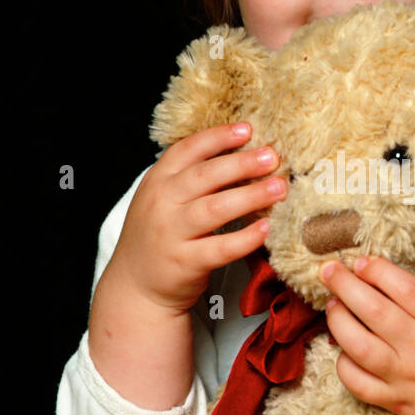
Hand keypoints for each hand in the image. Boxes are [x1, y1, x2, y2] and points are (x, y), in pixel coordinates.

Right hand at [105, 122, 287, 315]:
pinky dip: (245, 238)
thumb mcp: (164, 200)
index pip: (187, 149)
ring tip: (279, 188)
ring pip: (215, 208)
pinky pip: (220, 248)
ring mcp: (171, 233)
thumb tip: (242, 156)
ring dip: (250, 196)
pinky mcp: (184, 263)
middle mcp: (162, 203)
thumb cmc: (158, 237)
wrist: (136, 285)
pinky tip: (265, 229)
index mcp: (158, 181)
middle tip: (272, 156)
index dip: (218, 137)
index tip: (247, 129)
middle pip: (205, 175)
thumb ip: (192, 179)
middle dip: (242, 163)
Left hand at [319, 250, 414, 414]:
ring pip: (359, 347)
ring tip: (332, 305)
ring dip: (338, 322)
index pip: (403, 288)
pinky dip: (344, 367)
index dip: (377, 270)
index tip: (362, 260)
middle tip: (328, 271)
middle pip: (374, 311)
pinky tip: (343, 350)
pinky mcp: (399, 403)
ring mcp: (407, 377)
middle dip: (345, 286)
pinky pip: (360, 386)